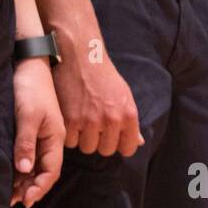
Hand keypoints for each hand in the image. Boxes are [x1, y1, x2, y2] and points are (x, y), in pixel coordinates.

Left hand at [12, 57, 64, 207]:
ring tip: (9, 195)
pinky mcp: (32, 130)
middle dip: (30, 188)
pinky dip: (21, 168)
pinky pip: (29, 155)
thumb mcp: (27, 116)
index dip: (39, 187)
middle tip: (12, 201)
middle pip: (44, 171)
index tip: (26, 200)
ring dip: (24, 180)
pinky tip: (11, 175)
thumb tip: (25, 170)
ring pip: (35, 165)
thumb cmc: (30, 88)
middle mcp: (51, 140)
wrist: (28, 65)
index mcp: (55, 137)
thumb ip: (26, 143)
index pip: (51, 170)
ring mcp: (42, 135)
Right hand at [50, 32, 140, 156]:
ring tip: (79, 120)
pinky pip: (70, 141)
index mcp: (128, 115)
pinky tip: (69, 118)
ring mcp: (90, 121)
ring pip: (86, 148)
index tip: (110, 136)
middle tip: (91, 125)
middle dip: (98, 141)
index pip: (128, 148)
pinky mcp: (71, 119)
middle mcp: (111, 120)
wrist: (81, 57)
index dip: (118, 144)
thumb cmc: (104, 76)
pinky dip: (68, 133)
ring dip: (82, 138)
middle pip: (105, 151)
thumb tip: (139, 142)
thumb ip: (131, 122)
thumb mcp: (124, 95)